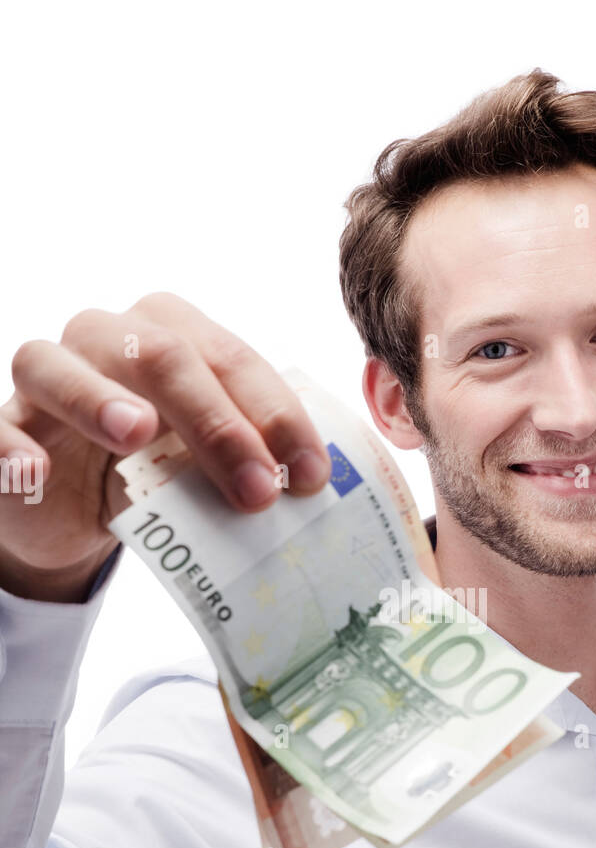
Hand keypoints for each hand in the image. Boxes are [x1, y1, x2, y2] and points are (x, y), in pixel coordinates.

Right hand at [0, 292, 331, 600]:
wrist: (72, 512)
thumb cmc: (153, 473)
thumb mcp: (205, 468)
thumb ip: (247, 464)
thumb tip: (312, 492)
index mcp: (171, 334)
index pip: (231, 358)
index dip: (275, 415)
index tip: (311, 477)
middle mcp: (104, 339)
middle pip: (159, 356)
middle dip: (216, 422)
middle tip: (257, 489)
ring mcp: (44, 380)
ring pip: (57, 365)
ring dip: (98, 398)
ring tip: (137, 434)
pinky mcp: (0, 427)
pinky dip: (13, 448)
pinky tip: (37, 471)